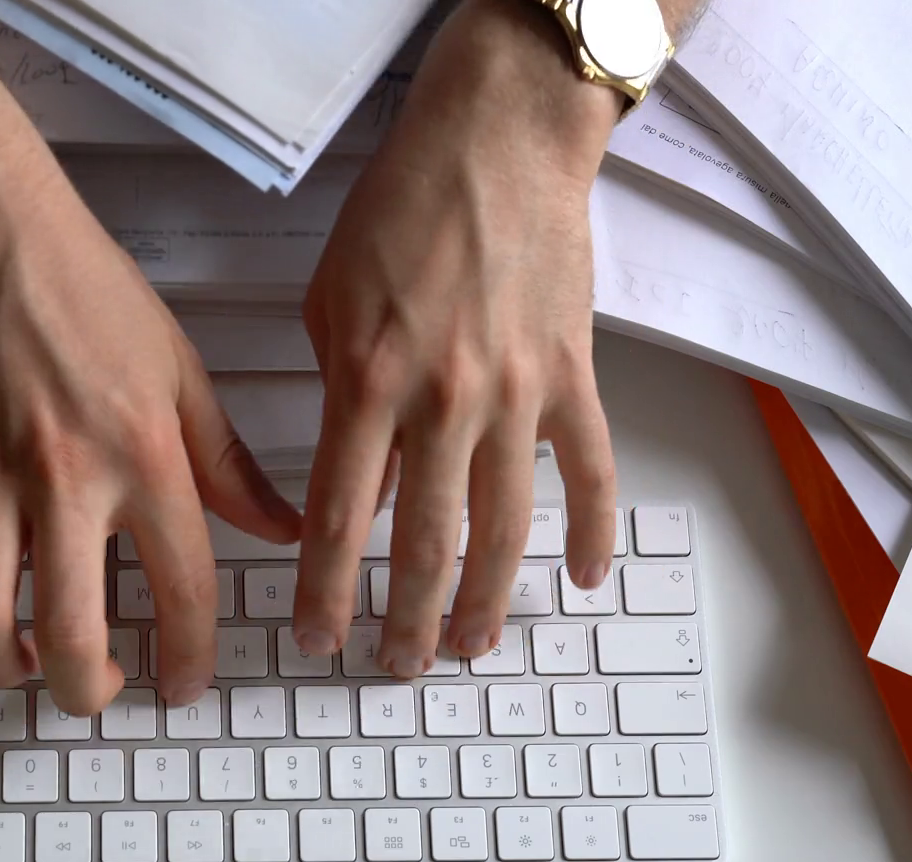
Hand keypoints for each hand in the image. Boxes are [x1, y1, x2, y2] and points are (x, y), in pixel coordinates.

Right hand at [0, 147, 300, 715]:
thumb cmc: (81, 286)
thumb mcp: (180, 371)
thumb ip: (228, 462)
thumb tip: (277, 524)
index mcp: (143, 457)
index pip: (182, 587)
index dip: (190, 653)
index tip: (186, 679)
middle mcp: (65, 481)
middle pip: (73, 626)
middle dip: (87, 685)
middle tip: (98, 687)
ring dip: (5, 667)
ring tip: (26, 672)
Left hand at [292, 0, 622, 676]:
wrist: (498, 143)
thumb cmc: (404, 210)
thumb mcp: (331, 304)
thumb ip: (338, 402)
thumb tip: (354, 488)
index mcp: (369, 383)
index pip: (339, 516)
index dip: (327, 590)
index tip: (318, 638)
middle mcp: (445, 401)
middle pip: (424, 543)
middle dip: (407, 619)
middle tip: (397, 666)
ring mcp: (518, 395)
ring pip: (505, 526)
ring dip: (486, 598)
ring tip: (471, 646)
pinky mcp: (572, 378)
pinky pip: (590, 471)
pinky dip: (593, 530)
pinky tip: (587, 578)